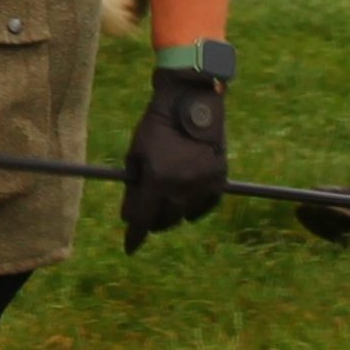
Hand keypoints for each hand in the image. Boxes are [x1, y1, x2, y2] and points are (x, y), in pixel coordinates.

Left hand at [121, 69, 227, 250]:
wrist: (191, 102)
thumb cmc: (156, 126)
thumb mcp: (136, 154)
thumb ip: (133, 187)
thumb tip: (130, 216)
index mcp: (157, 180)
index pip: (143, 220)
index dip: (134, 236)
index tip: (130, 247)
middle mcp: (182, 187)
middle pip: (165, 221)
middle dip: (152, 221)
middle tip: (147, 214)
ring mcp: (203, 184)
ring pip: (185, 216)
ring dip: (173, 213)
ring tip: (166, 200)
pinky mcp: (220, 179)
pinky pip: (205, 206)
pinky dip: (194, 207)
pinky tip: (185, 199)